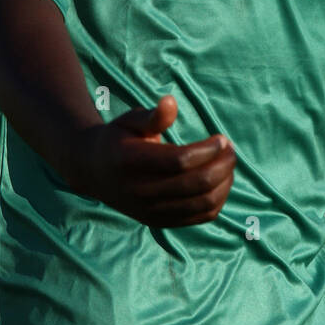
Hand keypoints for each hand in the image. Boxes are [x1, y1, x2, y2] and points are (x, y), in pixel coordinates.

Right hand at [69, 94, 235, 226]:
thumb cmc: (118, 139)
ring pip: (203, 203)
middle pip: (195, 183)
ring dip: (224, 182)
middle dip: (222, 165)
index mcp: (130, 161)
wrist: (93, 172)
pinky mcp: (160, 221)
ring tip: (228, 163)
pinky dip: (218, 199)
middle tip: (230, 149)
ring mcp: (151, 210)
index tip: (222, 138)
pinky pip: (201, 216)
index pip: (179, 161)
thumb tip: (171, 102)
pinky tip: (221, 180)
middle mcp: (140, 190)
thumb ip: (152, 116)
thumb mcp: (129, 121)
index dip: (207, 150)